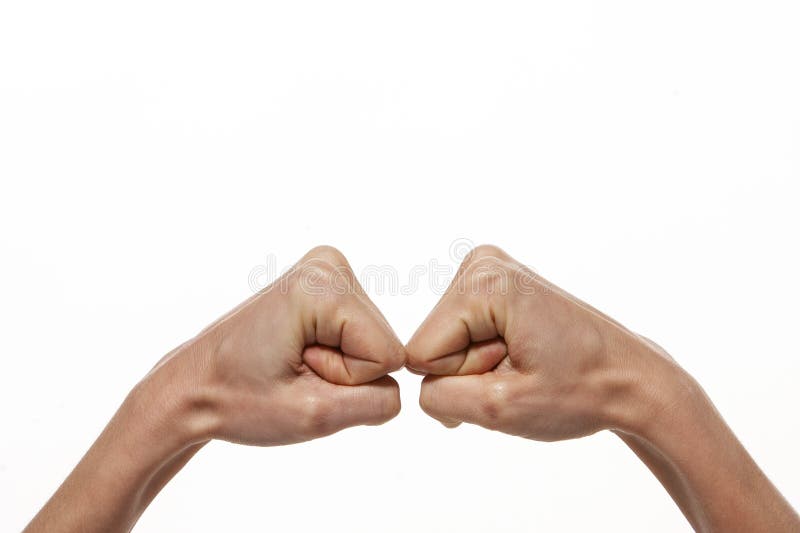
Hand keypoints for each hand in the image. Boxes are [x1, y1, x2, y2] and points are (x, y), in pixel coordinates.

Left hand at [158, 245, 405, 445]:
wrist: (193, 385)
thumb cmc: (239, 400)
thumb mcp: (313, 416)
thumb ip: (377, 403)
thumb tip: (403, 388)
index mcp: (323, 286)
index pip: (387, 356)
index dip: (347, 381)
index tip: (300, 373)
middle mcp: (329, 264)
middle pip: (382, 344)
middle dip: (343, 372)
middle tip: (294, 370)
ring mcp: (328, 269)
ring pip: (374, 342)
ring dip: (337, 366)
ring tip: (292, 363)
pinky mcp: (327, 282)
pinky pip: (362, 334)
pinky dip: (334, 354)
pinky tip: (297, 352)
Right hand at [406, 244, 799, 531]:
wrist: (633, 380)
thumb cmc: (583, 391)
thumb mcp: (503, 408)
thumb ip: (440, 398)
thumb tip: (417, 386)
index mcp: (485, 282)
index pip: (424, 354)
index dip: (465, 380)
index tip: (513, 374)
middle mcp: (482, 263)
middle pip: (434, 344)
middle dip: (474, 372)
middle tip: (523, 371)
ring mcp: (488, 269)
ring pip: (445, 343)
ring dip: (481, 368)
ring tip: (527, 364)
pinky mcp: (493, 283)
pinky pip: (460, 334)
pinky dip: (487, 357)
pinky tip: (523, 355)